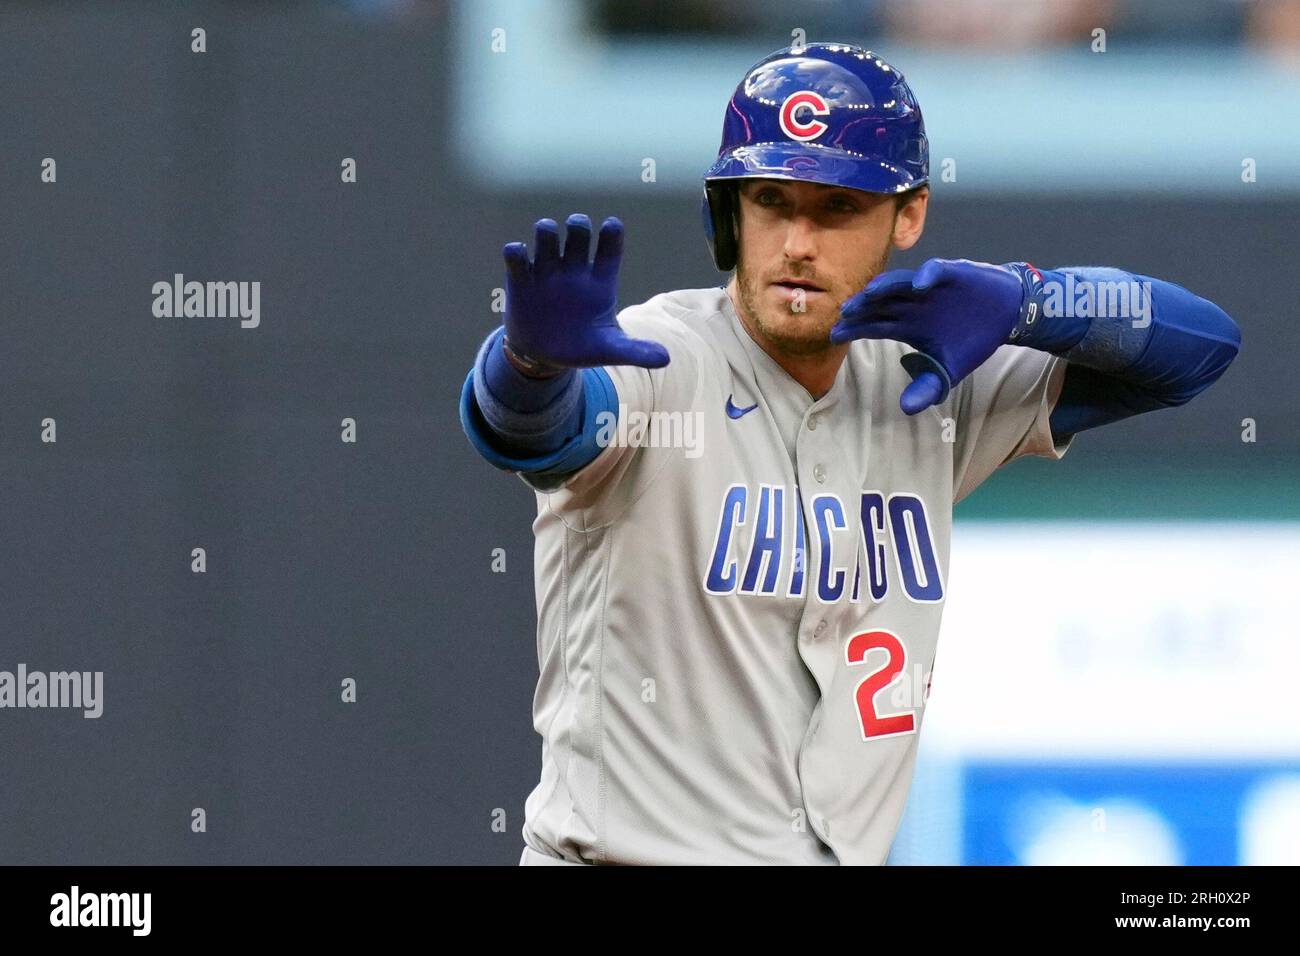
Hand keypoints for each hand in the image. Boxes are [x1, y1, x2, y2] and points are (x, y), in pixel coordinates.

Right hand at [502, 215, 669, 371]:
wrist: (544, 358)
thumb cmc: (582, 347)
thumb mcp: (610, 350)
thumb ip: (636, 351)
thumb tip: (666, 360)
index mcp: (600, 280)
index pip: (610, 248)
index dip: (612, 234)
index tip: (611, 226)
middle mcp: (575, 269)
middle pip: (578, 231)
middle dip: (578, 226)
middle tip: (577, 231)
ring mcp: (547, 271)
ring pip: (547, 234)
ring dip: (547, 231)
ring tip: (547, 237)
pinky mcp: (521, 280)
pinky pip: (516, 256)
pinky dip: (516, 251)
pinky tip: (519, 257)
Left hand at [830, 258, 1023, 414]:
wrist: (1005, 315)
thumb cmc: (970, 341)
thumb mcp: (947, 372)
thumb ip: (925, 388)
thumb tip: (906, 408)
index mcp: (905, 324)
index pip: (872, 325)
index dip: (854, 329)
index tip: (834, 335)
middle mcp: (911, 304)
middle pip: (879, 304)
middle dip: (862, 307)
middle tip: (844, 313)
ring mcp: (928, 288)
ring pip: (900, 284)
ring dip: (885, 288)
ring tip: (870, 295)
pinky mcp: (951, 274)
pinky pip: (935, 271)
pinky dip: (927, 276)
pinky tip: (919, 286)